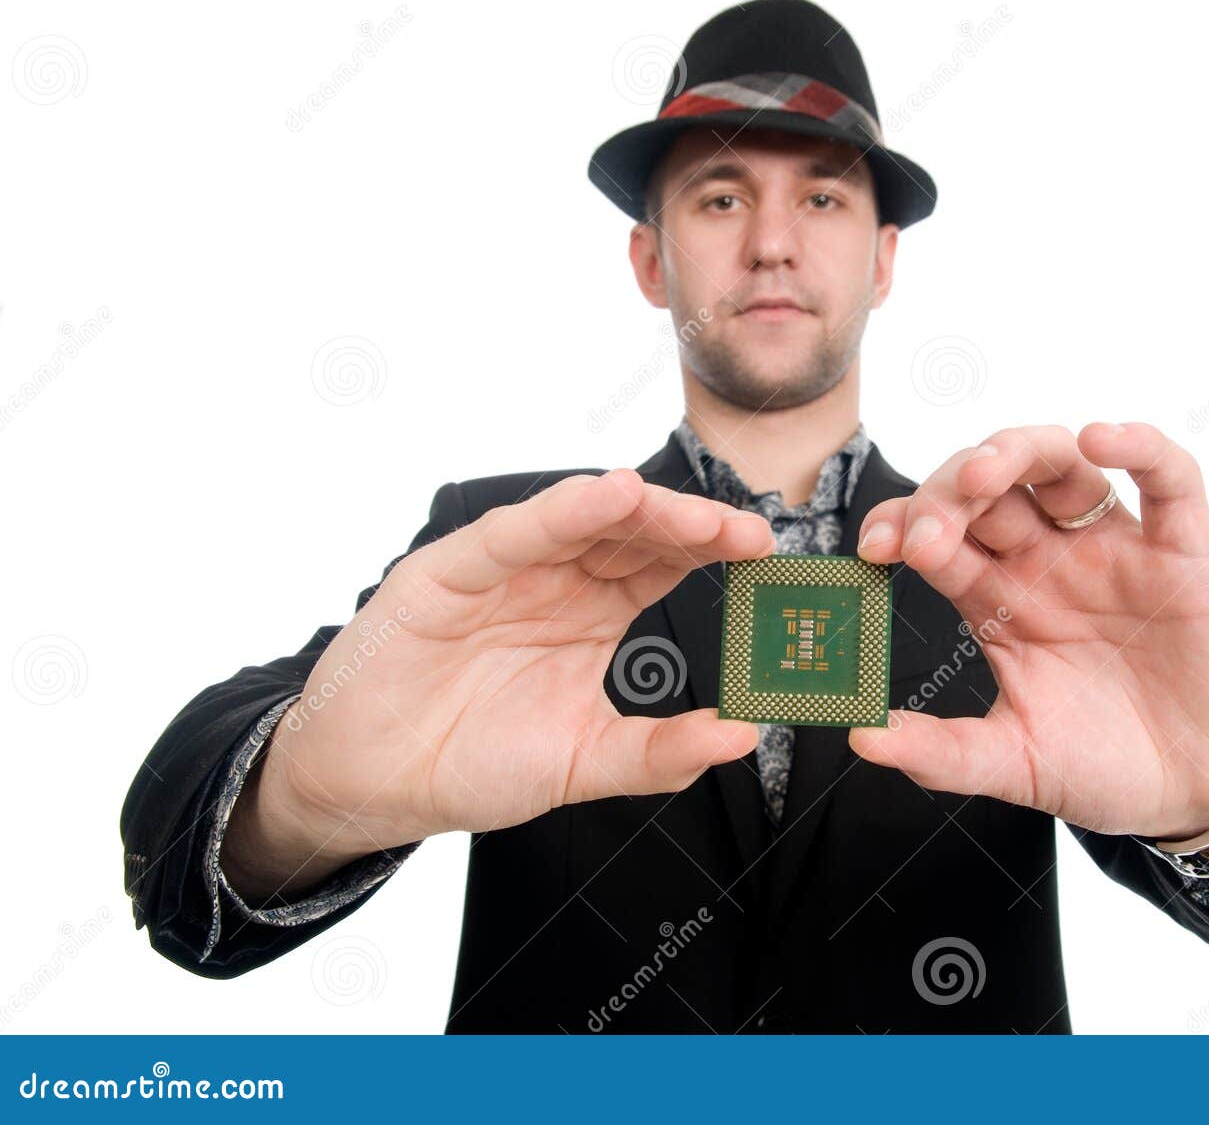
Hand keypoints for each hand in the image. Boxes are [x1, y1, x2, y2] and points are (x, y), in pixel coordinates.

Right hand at [263, 469, 774, 855]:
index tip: (764, 553)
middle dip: (689, 527)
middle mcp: (554, 580)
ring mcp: (504, 570)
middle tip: (741, 531)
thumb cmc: (473, 763)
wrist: (373, 785)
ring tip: (690, 513)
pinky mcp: (448, 572)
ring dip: (638, 511)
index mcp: (592, 614)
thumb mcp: (585, 764)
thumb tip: (741, 737)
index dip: (710, 552)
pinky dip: (560, 512)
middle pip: (631, 534)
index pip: (661, 564)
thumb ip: (660, 754)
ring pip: (580, 521)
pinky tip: (604, 496)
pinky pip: (512, 534)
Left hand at [850, 423, 1208, 839]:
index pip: (937, 534)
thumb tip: (861, 738)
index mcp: (998, 599)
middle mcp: (1049, 562)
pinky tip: (1100, 438)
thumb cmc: (1109, 771)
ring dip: (1017, 451)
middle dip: (948, 490)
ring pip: (1060, 465)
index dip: (902, 524)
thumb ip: (942, 753)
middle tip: (928, 527)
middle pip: (987, 489)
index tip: (874, 548)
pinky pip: (1169, 479)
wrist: (1204, 796)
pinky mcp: (1184, 554)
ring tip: (985, 474)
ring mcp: (1114, 551)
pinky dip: (1139, 446)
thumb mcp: (1015, 764)